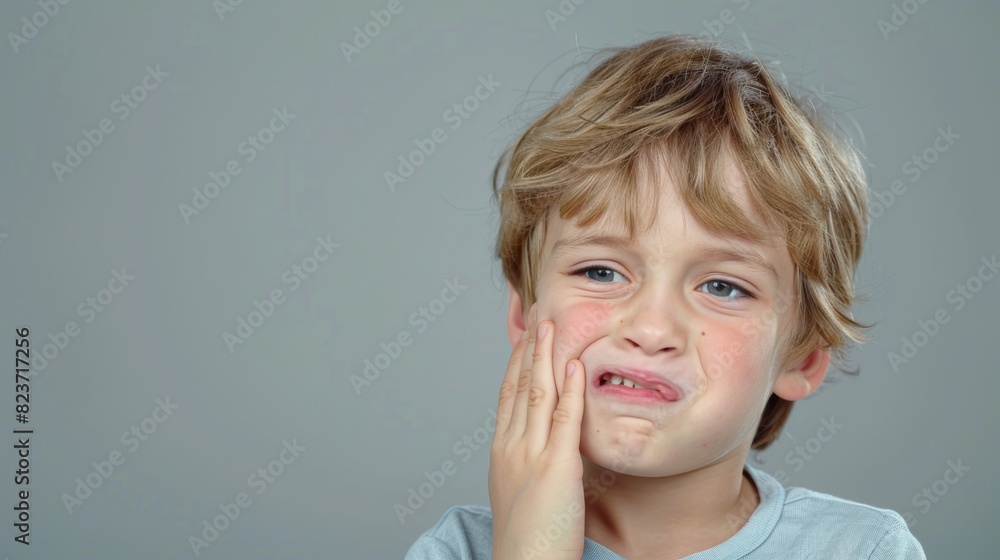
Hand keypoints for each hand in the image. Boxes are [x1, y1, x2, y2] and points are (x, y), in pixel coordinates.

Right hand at [489, 304, 586, 559]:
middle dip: (529, 349)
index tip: (525, 338)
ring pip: (538, 393)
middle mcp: (512, 447)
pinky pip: (565, 419)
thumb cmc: (528, 540)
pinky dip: (571, 389)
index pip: (507, 395)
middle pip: (519, 386)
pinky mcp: (557, 467)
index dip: (516, 362)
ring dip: (545, 356)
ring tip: (551, 326)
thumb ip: (531, 463)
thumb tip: (548, 447)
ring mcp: (531, 454)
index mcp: (502, 452)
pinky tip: (576, 365)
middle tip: (537, 317)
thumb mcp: (521, 491)